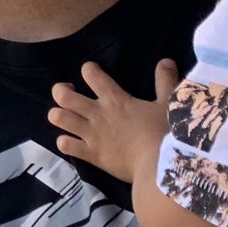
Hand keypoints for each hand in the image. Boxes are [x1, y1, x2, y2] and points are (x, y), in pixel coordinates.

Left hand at [47, 59, 174, 184]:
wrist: (161, 164)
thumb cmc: (166, 133)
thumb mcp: (169, 105)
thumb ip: (165, 82)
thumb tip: (165, 61)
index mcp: (115, 99)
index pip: (91, 74)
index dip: (88, 69)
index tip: (90, 72)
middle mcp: (97, 113)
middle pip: (63, 96)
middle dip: (60, 91)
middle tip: (68, 93)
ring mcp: (91, 134)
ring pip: (58, 118)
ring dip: (58, 115)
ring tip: (64, 116)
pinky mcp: (90, 154)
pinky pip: (65, 146)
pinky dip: (64, 142)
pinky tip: (70, 142)